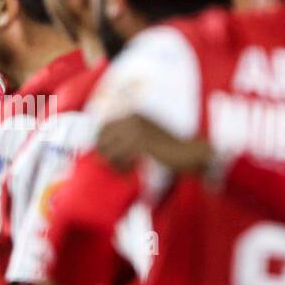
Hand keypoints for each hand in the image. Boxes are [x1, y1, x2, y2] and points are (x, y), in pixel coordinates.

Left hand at [97, 113, 215, 172]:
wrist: (189, 153)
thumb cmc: (166, 150)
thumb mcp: (142, 140)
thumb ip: (121, 142)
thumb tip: (95, 153)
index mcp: (132, 114)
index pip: (102, 128)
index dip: (102, 146)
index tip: (112, 159)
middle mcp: (132, 117)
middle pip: (101, 139)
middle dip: (106, 156)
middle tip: (120, 167)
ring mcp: (136, 128)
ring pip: (108, 150)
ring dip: (115, 164)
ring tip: (127, 170)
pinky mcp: (141, 142)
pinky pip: (118, 157)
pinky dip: (122, 167)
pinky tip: (133, 169)